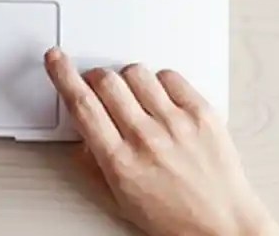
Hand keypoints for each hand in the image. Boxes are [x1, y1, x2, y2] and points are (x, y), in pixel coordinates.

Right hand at [45, 49, 278, 235]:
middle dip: (95, 78)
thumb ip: (94, 165)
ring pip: (136, 73)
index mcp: (120, 162)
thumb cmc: (175, 218)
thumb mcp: (120, 200)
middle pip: (106, 82)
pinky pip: (170, 76)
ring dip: (127, 79)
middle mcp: (146, 139)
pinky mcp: (201, 113)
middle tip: (98, 85)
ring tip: (135, 97)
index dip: (63, 76)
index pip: (82, 105)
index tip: (56, 60)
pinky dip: (160, 82)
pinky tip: (161, 99)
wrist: (222, 226)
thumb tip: (81, 135)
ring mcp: (176, 123)